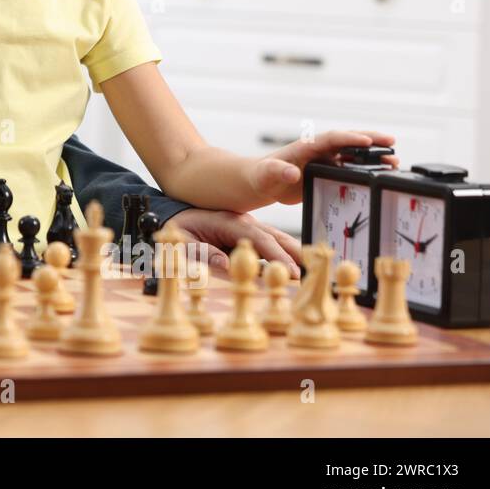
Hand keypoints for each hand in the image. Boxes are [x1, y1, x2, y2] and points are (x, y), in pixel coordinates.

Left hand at [168, 207, 302, 278]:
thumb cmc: (180, 229)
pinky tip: (298, 266)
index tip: (290, 271)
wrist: (176, 216)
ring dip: (294, 253)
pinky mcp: (248, 235)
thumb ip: (202, 252)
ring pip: (277, 239)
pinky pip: (270, 244)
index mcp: (228, 221)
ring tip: (313, 269)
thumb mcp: (183, 241)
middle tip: (312, 272)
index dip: (275, 255)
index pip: (258, 238)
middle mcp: (243, 222)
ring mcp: (247, 228)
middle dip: (294, 254)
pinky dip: (285, 253)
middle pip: (274, 236)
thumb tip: (226, 266)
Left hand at [248, 129, 396, 204]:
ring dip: (373, 157)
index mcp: (307, 146)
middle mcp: (320, 151)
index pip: (332, 138)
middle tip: (391, 141)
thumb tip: (291, 173)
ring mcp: (326, 161)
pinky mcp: (328, 173)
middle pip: (349, 142)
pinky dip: (366, 171)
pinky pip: (351, 170)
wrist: (262, 183)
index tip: (367, 141)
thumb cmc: (262, 176)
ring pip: (354, 156)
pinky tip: (380, 176)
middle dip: (370, 140)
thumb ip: (277, 172)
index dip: (349, 139)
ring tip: (394, 161)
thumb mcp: (267, 174)